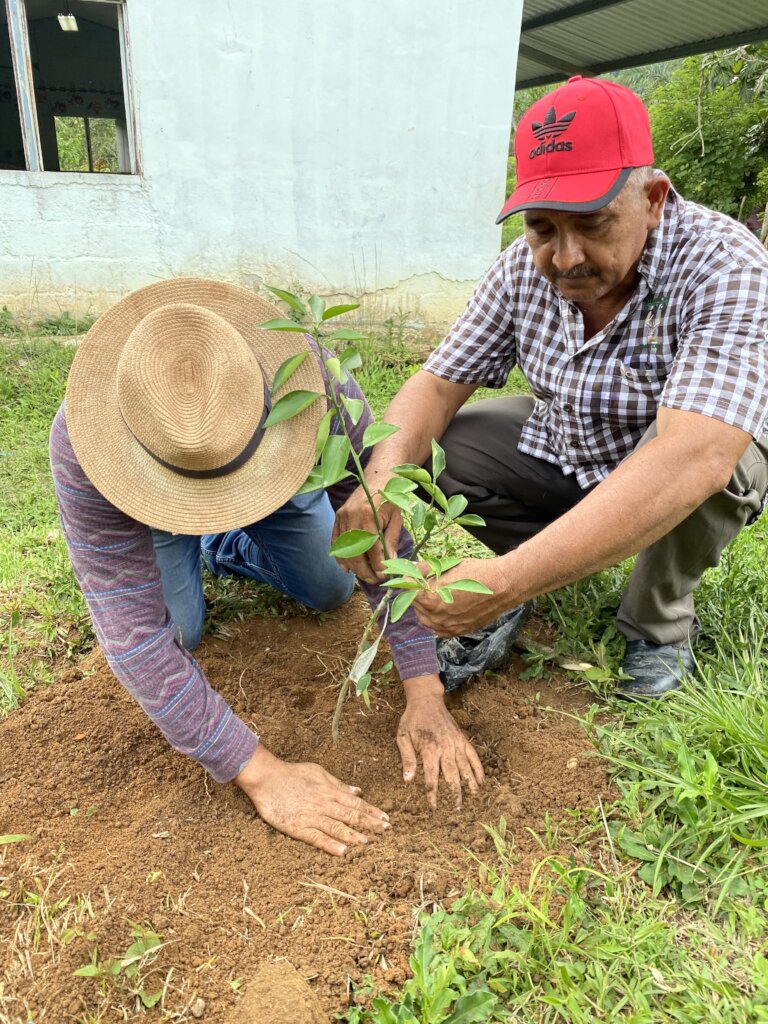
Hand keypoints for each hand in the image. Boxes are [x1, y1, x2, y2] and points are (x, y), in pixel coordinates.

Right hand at [235, 744, 390, 855]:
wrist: (267, 778)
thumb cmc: (292, 773)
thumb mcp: (319, 772)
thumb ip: (338, 784)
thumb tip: (357, 791)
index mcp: (329, 791)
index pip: (356, 803)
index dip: (371, 811)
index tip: (386, 818)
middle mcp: (324, 804)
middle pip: (351, 815)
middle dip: (370, 823)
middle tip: (386, 831)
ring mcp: (312, 816)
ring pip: (337, 827)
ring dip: (354, 835)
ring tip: (368, 842)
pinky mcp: (298, 827)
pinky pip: (317, 837)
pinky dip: (330, 844)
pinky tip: (342, 851)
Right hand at [333, 485, 402, 582]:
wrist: (378, 476)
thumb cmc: (390, 498)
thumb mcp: (396, 518)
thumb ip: (391, 540)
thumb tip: (390, 562)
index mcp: (370, 515)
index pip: (372, 549)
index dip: (378, 565)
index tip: (383, 575)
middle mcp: (353, 516)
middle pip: (355, 553)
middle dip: (365, 571)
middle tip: (374, 580)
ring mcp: (342, 517)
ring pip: (344, 550)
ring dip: (354, 567)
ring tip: (364, 576)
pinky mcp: (338, 517)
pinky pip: (336, 542)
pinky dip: (340, 557)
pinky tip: (346, 568)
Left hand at [397, 675, 483, 808]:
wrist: (426, 701)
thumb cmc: (412, 720)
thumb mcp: (402, 737)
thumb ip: (407, 758)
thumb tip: (408, 779)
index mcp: (429, 749)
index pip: (431, 777)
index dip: (433, 793)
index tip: (434, 806)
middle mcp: (445, 748)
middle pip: (452, 776)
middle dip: (454, 794)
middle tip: (456, 809)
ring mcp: (456, 743)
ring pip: (465, 768)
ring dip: (469, 784)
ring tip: (473, 798)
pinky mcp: (462, 739)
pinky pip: (473, 756)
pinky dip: (478, 768)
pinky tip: (481, 781)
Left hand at [414, 557, 512, 636]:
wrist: (503, 586)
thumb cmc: (477, 573)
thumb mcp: (449, 566)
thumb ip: (428, 569)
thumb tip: (414, 567)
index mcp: (431, 599)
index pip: (409, 589)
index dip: (410, 578)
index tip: (413, 573)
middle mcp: (437, 617)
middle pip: (415, 605)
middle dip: (417, 593)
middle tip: (424, 582)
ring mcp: (448, 627)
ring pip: (425, 619)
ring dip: (424, 608)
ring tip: (432, 595)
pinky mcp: (458, 631)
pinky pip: (439, 629)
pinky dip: (436, 620)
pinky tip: (442, 609)